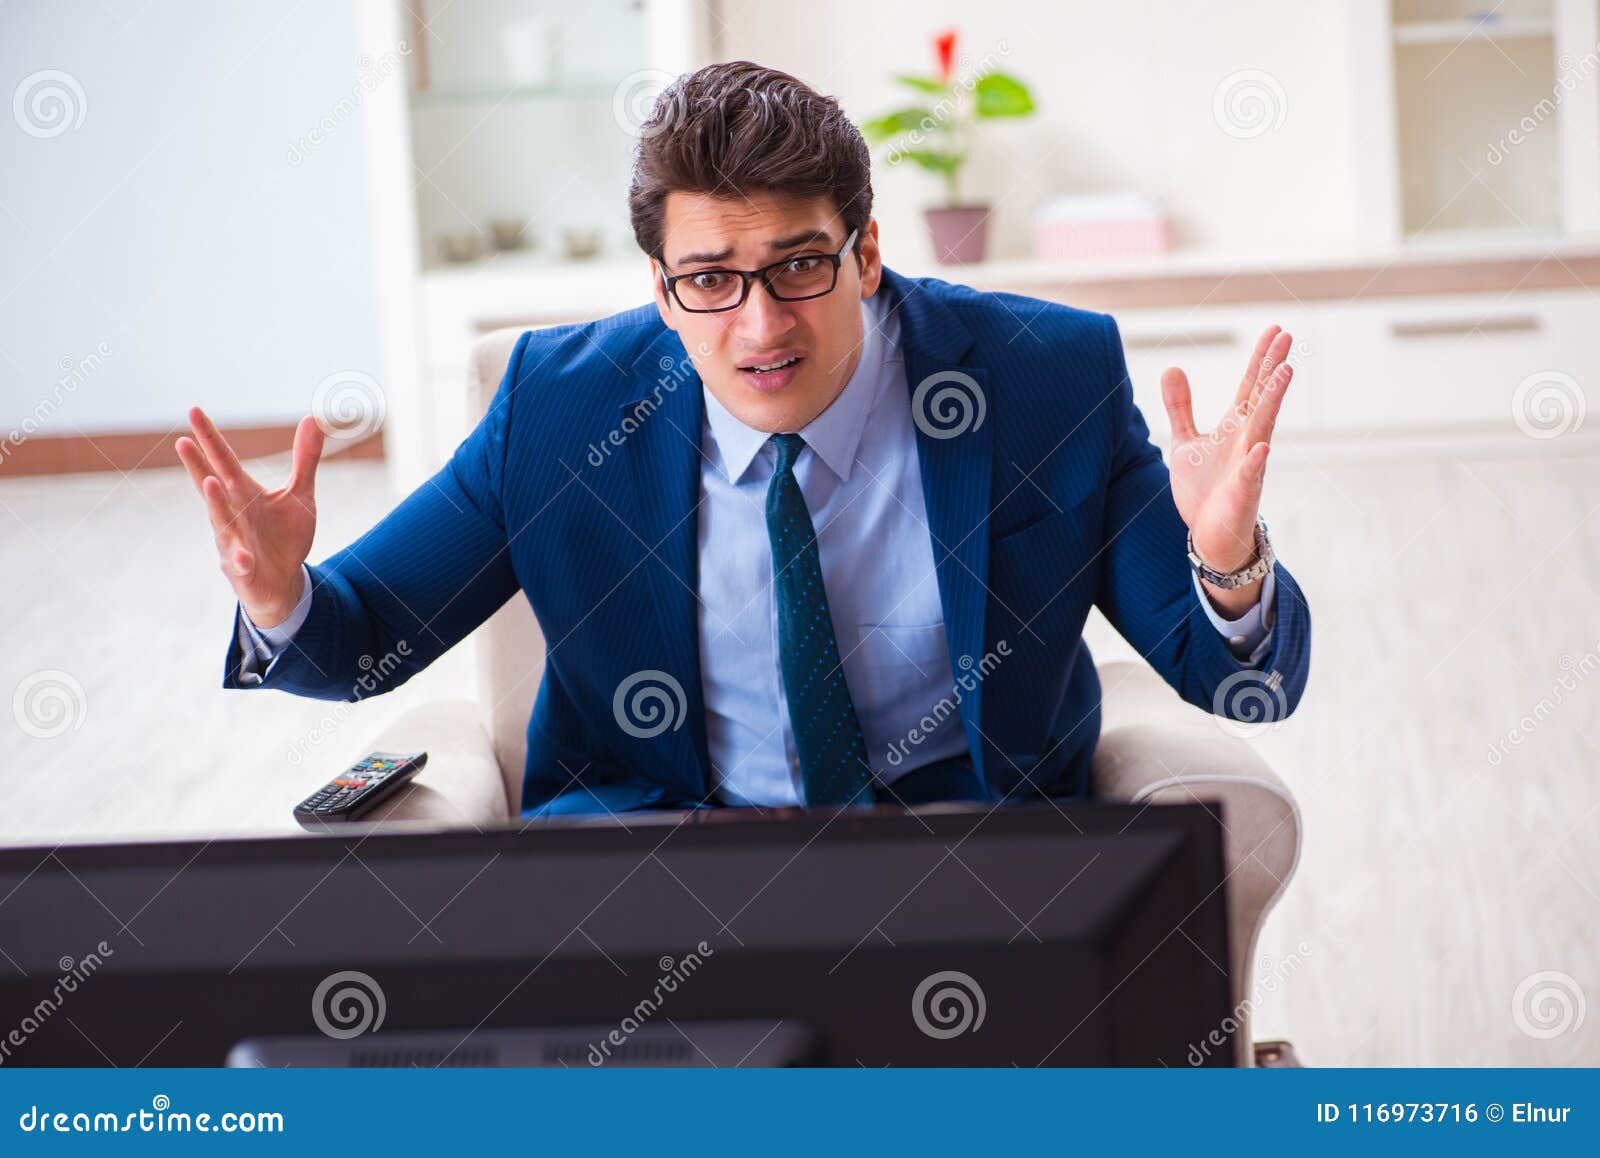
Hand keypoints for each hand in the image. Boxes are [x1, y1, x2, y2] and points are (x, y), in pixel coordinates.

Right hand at [175, 406, 323, 628]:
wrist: (283, 582)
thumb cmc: (284, 535)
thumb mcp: (300, 494)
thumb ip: (304, 460)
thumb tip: (312, 418)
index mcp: (242, 492)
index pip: (223, 460)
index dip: (209, 438)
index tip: (193, 411)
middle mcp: (232, 513)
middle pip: (212, 486)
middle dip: (198, 465)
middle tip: (182, 441)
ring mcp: (233, 541)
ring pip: (221, 522)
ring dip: (216, 504)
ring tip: (211, 482)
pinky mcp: (243, 570)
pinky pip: (240, 564)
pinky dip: (239, 558)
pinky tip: (242, 556)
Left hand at [1161, 326, 1293, 609]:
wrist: (1209, 534)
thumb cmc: (1203, 488)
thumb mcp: (1186, 441)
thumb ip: (1181, 407)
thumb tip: (1174, 367)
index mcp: (1234, 427)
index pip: (1250, 386)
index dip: (1260, 359)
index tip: (1275, 329)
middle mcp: (1247, 440)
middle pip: (1262, 398)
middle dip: (1273, 369)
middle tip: (1287, 337)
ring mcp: (1248, 465)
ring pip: (1263, 428)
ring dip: (1273, 401)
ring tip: (1285, 372)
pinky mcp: (1242, 493)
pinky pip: (1250, 475)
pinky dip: (1254, 462)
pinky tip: (1260, 446)